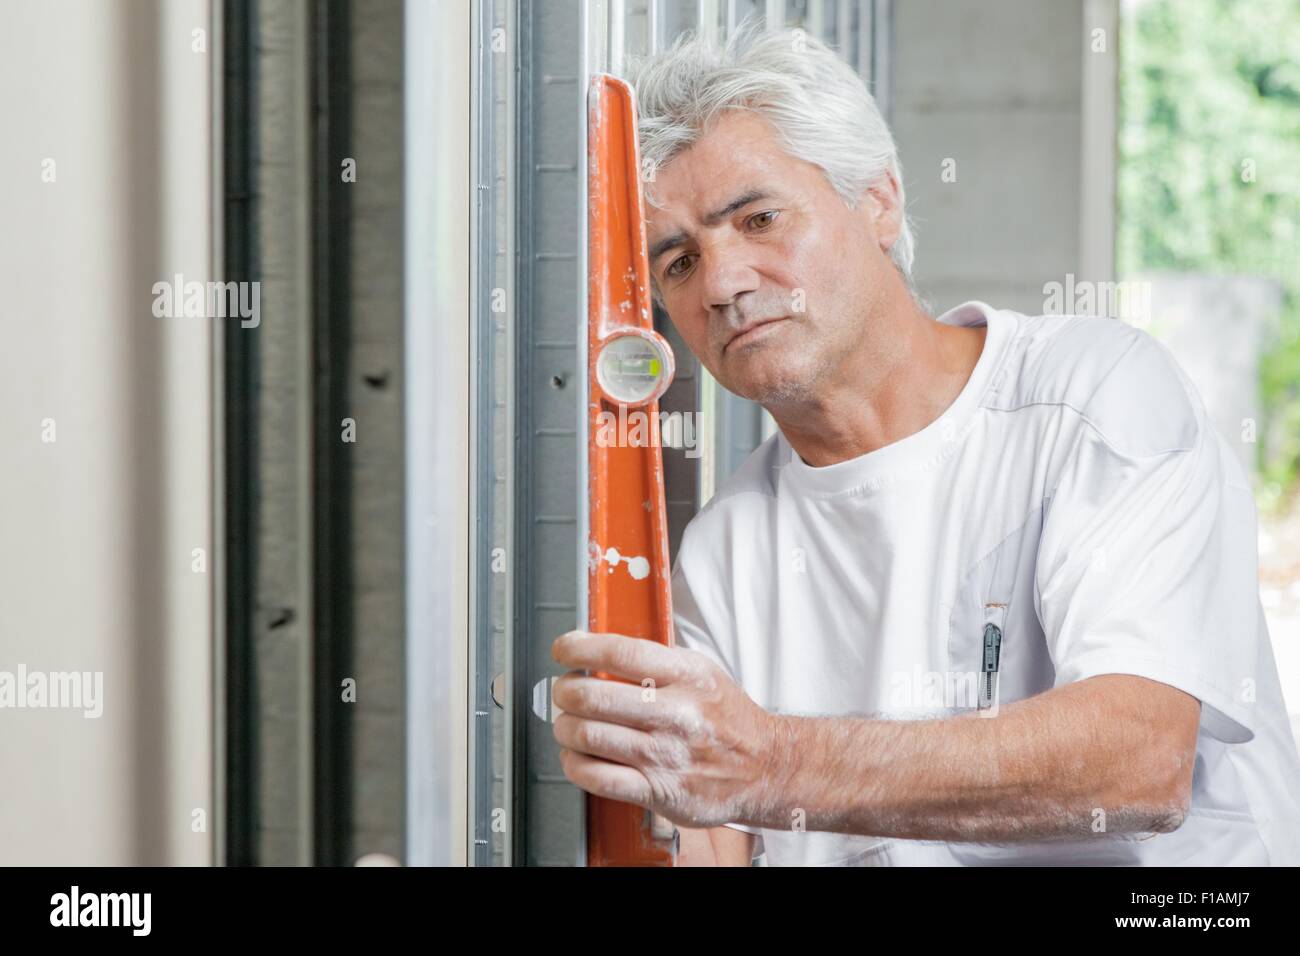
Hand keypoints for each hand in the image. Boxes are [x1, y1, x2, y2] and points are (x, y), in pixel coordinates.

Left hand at [550, 630, 786, 828]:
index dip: (579, 648)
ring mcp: (664, 755)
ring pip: (588, 737)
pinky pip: (597, 777)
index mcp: (685, 676)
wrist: (764, 768)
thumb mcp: (702, 672)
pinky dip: (575, 764)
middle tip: (564, 692)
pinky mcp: (658, 791)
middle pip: (593, 696)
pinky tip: (577, 756)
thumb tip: (600, 648)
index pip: (619, 652)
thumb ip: (656, 660)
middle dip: (565, 691)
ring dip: (565, 728)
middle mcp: (674, 713)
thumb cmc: (726, 718)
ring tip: (568, 724)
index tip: (563, 649)